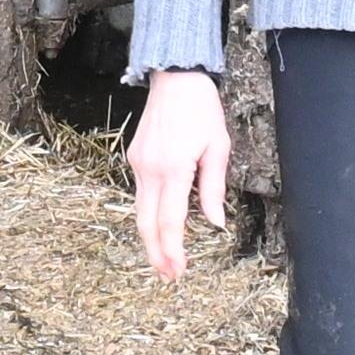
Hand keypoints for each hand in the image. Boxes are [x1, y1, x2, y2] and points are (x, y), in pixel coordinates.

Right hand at [127, 66, 230, 279]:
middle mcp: (150, 169)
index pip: (171, 220)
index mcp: (174, 168)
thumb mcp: (218, 148)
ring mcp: (139, 164)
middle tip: (168, 276)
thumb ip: (214, 188)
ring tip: (165, 257)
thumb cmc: (201, 110)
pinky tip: (163, 224)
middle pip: (147, 223)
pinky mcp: (135, 158)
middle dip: (156, 253)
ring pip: (141, 210)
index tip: (179, 270)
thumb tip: (215, 222)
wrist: (175, 78)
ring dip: (152, 237)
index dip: (174, 249)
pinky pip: (142, 193)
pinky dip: (151, 214)